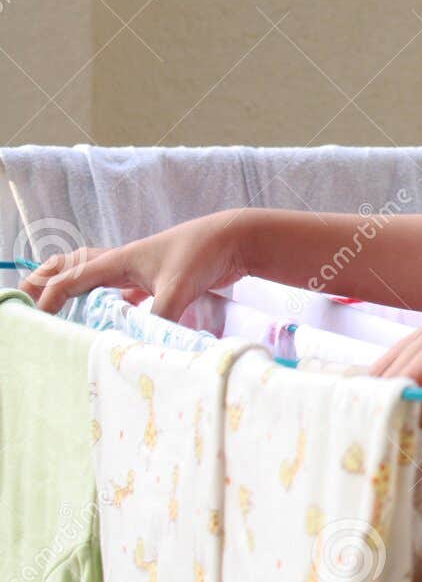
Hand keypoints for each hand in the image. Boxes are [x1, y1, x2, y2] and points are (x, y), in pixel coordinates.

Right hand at [20, 209, 255, 319]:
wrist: (235, 238)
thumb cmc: (204, 253)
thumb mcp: (179, 288)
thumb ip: (160, 315)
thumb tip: (145, 344)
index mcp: (119, 260)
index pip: (71, 278)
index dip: (50, 298)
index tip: (36, 319)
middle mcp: (123, 262)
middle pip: (72, 266)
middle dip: (46, 280)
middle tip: (26, 297)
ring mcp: (139, 270)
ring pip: (94, 276)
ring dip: (72, 286)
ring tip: (55, 305)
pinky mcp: (156, 280)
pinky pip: (119, 290)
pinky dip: (105, 301)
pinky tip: (106, 317)